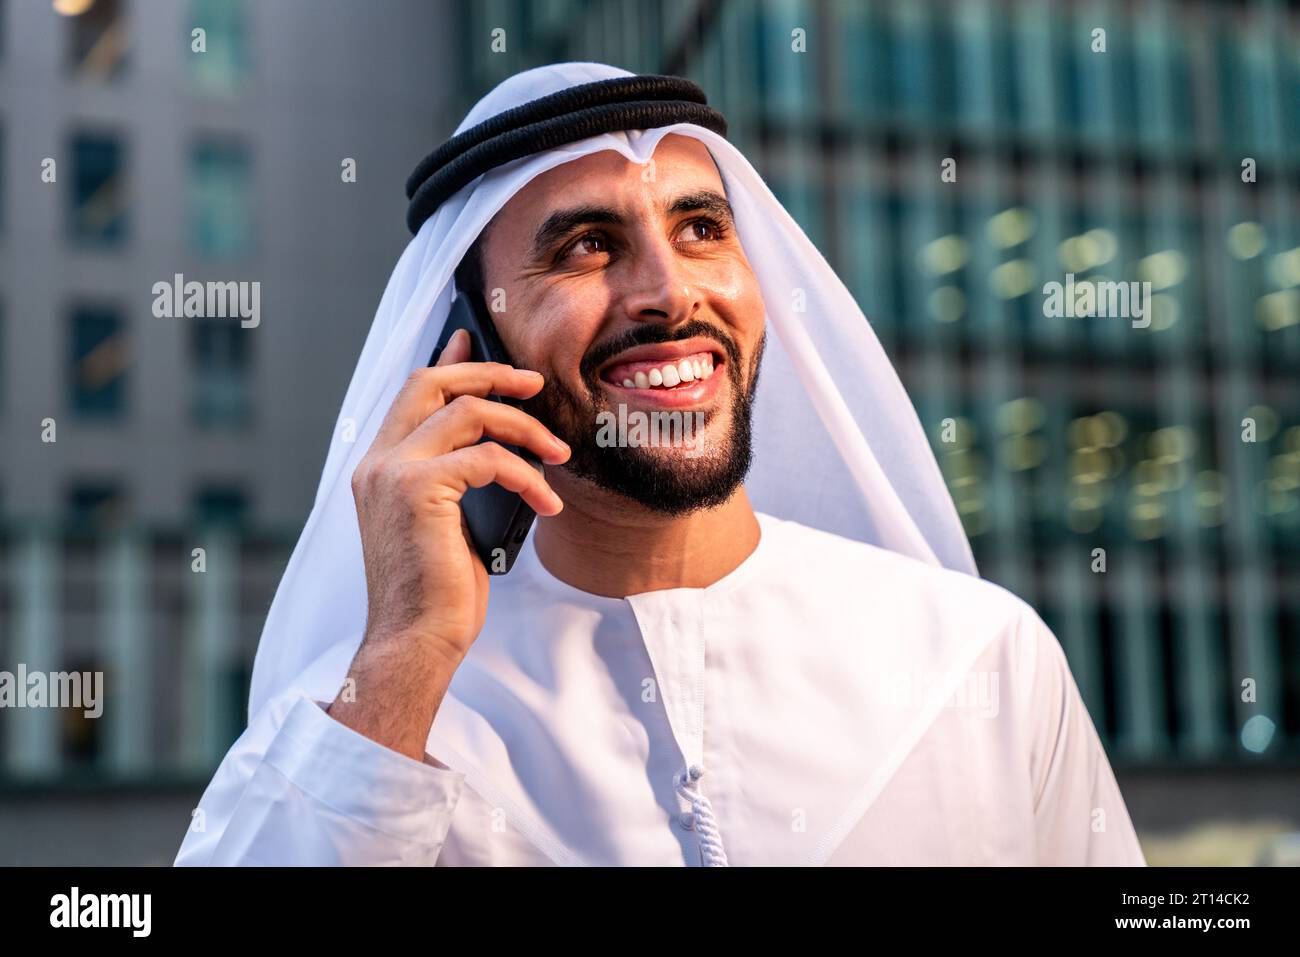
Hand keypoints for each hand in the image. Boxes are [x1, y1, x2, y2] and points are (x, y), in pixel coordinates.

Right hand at [349, 329, 569, 663]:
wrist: (416, 641)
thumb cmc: (438, 594)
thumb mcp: (450, 523)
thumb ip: (458, 477)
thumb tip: (490, 447)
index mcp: (378, 468)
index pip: (413, 394)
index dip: (448, 363)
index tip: (474, 341)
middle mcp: (377, 463)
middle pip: (432, 384)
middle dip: (489, 374)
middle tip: (535, 384)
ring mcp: (391, 474)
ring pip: (468, 413)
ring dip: (524, 429)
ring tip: (558, 455)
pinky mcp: (416, 490)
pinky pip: (487, 458)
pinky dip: (526, 475)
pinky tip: (547, 504)